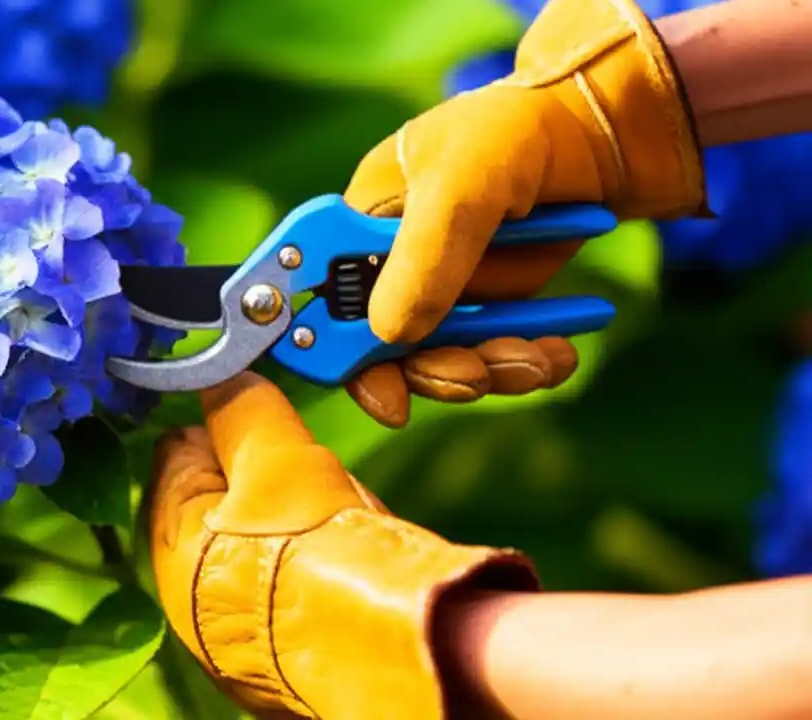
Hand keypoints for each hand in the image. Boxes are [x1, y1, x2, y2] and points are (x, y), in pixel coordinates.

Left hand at [147, 372, 538, 719]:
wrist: (379, 644)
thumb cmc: (312, 541)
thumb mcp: (276, 450)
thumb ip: (244, 407)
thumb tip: (224, 377)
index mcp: (171, 538)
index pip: (176, 453)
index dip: (217, 425)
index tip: (255, 419)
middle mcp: (186, 595)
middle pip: (218, 504)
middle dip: (258, 477)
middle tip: (304, 469)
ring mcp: (230, 634)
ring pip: (255, 546)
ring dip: (291, 522)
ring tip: (334, 516)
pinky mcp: (277, 659)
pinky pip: (287, 588)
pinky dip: (311, 567)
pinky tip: (346, 561)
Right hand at [340, 0, 707, 427]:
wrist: (600, 130)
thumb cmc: (510, 130)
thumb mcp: (462, 179)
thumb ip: (425, 254)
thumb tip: (387, 334)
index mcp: (355, 229)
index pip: (326, 307)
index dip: (343, 355)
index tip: (385, 393)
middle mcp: (390, 267)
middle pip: (385, 351)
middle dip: (434, 371)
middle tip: (475, 377)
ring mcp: (441, 290)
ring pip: (446, 362)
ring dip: (490, 371)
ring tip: (536, 359)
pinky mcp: (490, 307)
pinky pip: (496, 356)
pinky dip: (528, 363)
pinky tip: (557, 353)